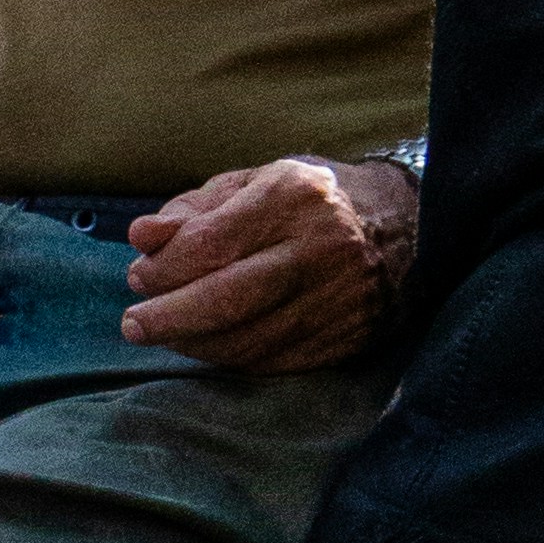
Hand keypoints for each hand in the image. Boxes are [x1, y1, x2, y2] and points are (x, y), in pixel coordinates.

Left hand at [118, 156, 417, 375]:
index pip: (210, 244)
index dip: (164, 269)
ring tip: (164, 335)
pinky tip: (208, 347)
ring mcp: (337, 298)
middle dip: (169, 317)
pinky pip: (274, 360)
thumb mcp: (255, 182)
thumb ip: (194, 209)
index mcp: (293, 197)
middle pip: (226, 298)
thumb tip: (141, 237)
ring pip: (248, 338)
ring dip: (194, 343)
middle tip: (133, 324)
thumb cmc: (315, 199)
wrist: (409, 228)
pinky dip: (232, 358)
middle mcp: (319, 248)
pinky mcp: (346, 337)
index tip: (137, 279)